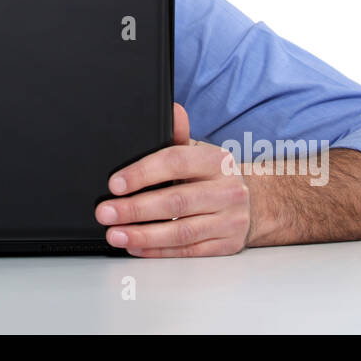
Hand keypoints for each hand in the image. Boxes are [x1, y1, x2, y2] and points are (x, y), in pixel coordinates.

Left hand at [94, 103, 251, 256]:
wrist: (255, 203)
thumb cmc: (214, 175)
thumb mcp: (198, 151)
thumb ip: (178, 135)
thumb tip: (172, 110)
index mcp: (216, 161)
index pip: (175, 163)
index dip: (142, 173)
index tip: (115, 184)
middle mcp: (227, 191)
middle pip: (176, 201)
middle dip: (136, 209)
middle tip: (106, 212)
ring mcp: (230, 220)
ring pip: (182, 231)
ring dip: (144, 235)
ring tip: (115, 234)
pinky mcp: (227, 245)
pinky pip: (188, 250)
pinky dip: (158, 250)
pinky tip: (136, 246)